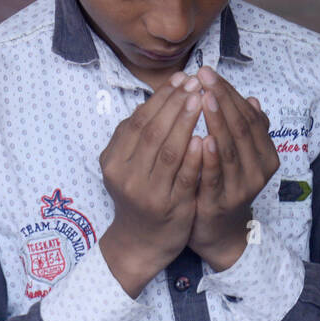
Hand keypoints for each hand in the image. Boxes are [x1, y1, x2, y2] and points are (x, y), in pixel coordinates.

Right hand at [98, 72, 205, 296]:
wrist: (141, 241)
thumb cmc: (140, 194)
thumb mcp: (129, 163)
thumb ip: (140, 134)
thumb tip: (164, 94)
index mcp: (114, 159)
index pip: (139, 120)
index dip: (161, 98)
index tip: (181, 79)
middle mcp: (125, 174)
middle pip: (152, 131)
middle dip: (175, 104)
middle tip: (195, 83)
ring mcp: (146, 192)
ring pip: (167, 151)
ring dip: (186, 122)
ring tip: (202, 100)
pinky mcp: (168, 206)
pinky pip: (183, 177)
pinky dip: (193, 156)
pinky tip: (205, 138)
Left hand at [185, 65, 279, 269]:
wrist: (217, 230)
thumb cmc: (224, 184)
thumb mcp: (237, 154)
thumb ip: (244, 129)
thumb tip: (254, 100)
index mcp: (265, 153)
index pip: (248, 116)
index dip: (230, 92)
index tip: (208, 73)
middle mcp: (259, 169)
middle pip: (241, 128)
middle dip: (222, 99)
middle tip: (204, 76)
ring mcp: (242, 186)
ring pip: (231, 148)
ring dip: (217, 121)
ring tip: (203, 98)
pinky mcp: (222, 202)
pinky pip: (217, 176)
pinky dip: (210, 157)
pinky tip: (201, 138)